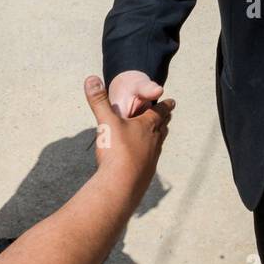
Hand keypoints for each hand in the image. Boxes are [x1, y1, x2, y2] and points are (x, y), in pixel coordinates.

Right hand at [85, 75, 173, 198]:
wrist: (121, 185)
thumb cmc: (116, 150)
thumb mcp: (106, 122)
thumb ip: (99, 101)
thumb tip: (91, 77)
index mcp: (147, 125)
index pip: (159, 111)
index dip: (165, 105)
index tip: (172, 101)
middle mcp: (154, 141)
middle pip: (162, 127)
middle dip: (164, 120)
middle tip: (168, 116)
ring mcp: (152, 159)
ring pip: (159, 145)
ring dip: (159, 138)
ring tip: (158, 137)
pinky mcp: (147, 174)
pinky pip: (150, 162)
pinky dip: (149, 157)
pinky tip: (144, 162)